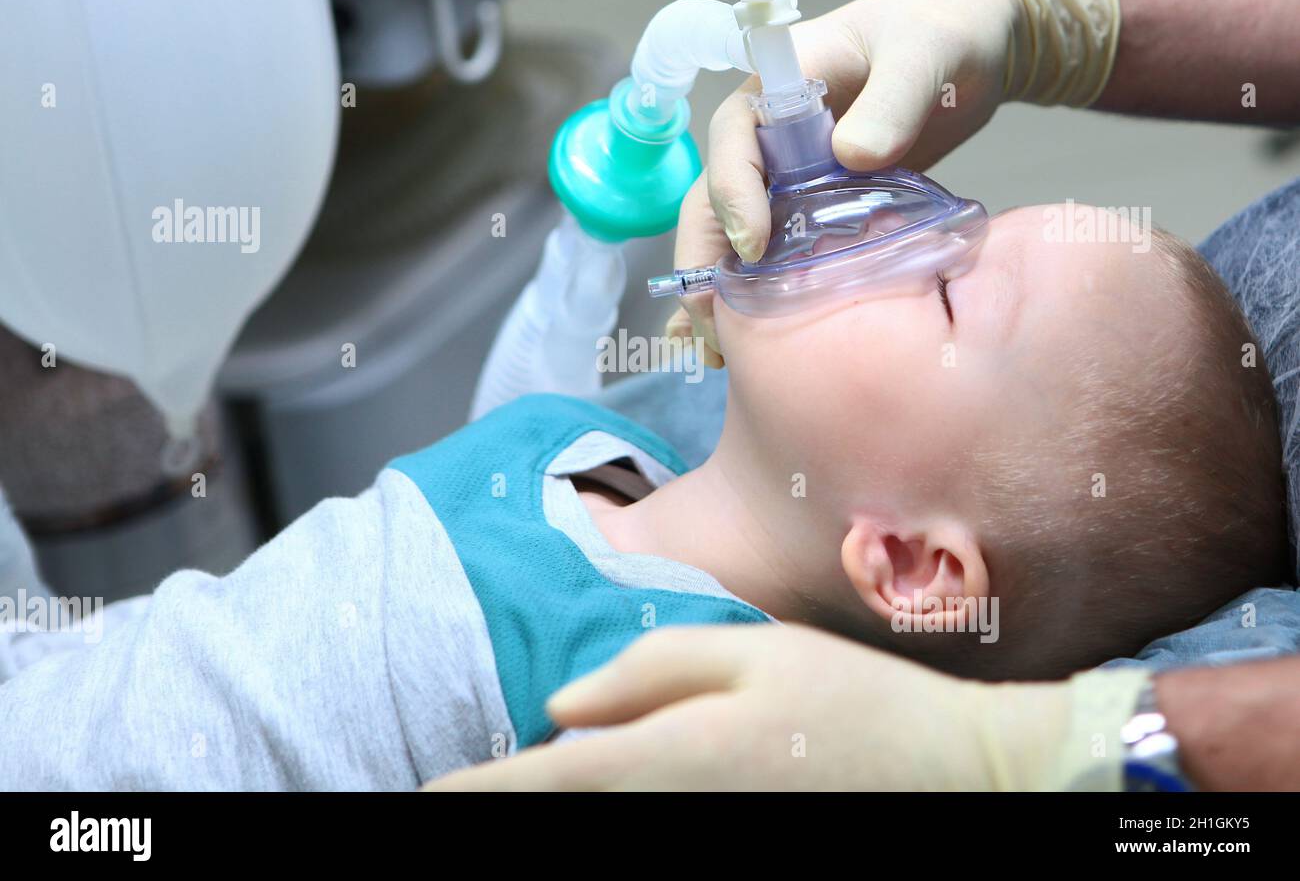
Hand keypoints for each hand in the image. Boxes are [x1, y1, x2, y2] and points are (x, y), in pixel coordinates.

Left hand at [425, 624, 1144, 790]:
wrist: (946, 772)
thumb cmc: (851, 699)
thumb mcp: (752, 653)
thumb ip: (650, 671)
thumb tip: (562, 704)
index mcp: (673, 755)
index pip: (548, 778)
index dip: (480, 788)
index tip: (425, 793)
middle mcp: (677, 807)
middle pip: (571, 807)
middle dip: (513, 797)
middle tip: (461, 786)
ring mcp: (707, 827)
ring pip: (606, 817)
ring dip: (559, 797)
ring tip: (520, 777)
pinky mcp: (730, 828)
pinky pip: (651, 818)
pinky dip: (612, 799)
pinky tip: (600, 781)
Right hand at [669, 0, 1119, 362]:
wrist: (974, 42)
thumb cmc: (943, 31)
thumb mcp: (922, 54)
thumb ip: (893, 99)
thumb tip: (852, 156)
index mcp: (778, 85)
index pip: (732, 137)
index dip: (733, 191)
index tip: (754, 244)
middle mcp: (768, 134)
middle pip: (714, 197)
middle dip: (706, 261)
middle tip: (715, 323)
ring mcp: (787, 173)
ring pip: (732, 234)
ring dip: (719, 292)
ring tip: (716, 354)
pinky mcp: (813, 206)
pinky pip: (773, 251)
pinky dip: (752, 296)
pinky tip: (739, 349)